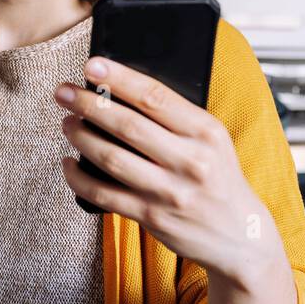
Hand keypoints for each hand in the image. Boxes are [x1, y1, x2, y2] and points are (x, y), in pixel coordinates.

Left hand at [53, 56, 279, 282]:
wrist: (241, 238)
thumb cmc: (219, 180)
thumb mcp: (213, 142)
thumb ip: (178, 121)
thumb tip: (123, 92)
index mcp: (207, 133)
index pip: (156, 97)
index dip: (119, 79)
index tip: (92, 66)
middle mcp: (190, 161)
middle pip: (127, 125)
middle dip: (88, 104)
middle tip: (63, 92)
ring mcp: (170, 191)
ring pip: (111, 158)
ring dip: (81, 137)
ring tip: (67, 123)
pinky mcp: (152, 217)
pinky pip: (104, 194)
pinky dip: (79, 178)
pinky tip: (69, 164)